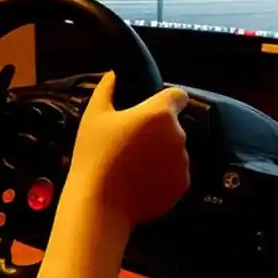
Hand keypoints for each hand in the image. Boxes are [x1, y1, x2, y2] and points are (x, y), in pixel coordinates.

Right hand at [67, 72, 189, 228]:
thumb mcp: (95, 115)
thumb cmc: (95, 156)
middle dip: (158, 131)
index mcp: (159, 113)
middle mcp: (177, 135)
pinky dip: (163, 176)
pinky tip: (140, 180)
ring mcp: (182, 162)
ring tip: (134, 164)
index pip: (178, 95)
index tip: (151, 109)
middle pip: (173, 126)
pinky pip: (176, 174)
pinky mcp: (182, 185)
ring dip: (161, 153)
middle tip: (131, 142)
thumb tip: (114, 75)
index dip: (166, 99)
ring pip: (175, 150)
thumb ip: (107, 89)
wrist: (100, 203)